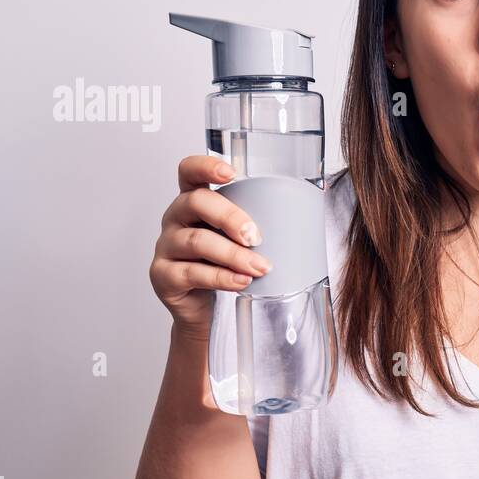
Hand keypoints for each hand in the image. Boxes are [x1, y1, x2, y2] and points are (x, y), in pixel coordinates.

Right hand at [149, 155, 271, 335]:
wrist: (208, 312)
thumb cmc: (229, 266)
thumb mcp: (242, 240)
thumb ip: (261, 222)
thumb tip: (314, 206)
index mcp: (194, 201)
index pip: (189, 171)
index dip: (205, 166)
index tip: (231, 172)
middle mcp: (176, 219)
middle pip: (195, 202)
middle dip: (230, 217)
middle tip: (256, 236)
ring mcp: (166, 247)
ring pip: (196, 241)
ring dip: (233, 254)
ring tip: (260, 267)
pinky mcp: (163, 276)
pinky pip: (191, 273)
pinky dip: (220, 277)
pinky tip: (241, 282)